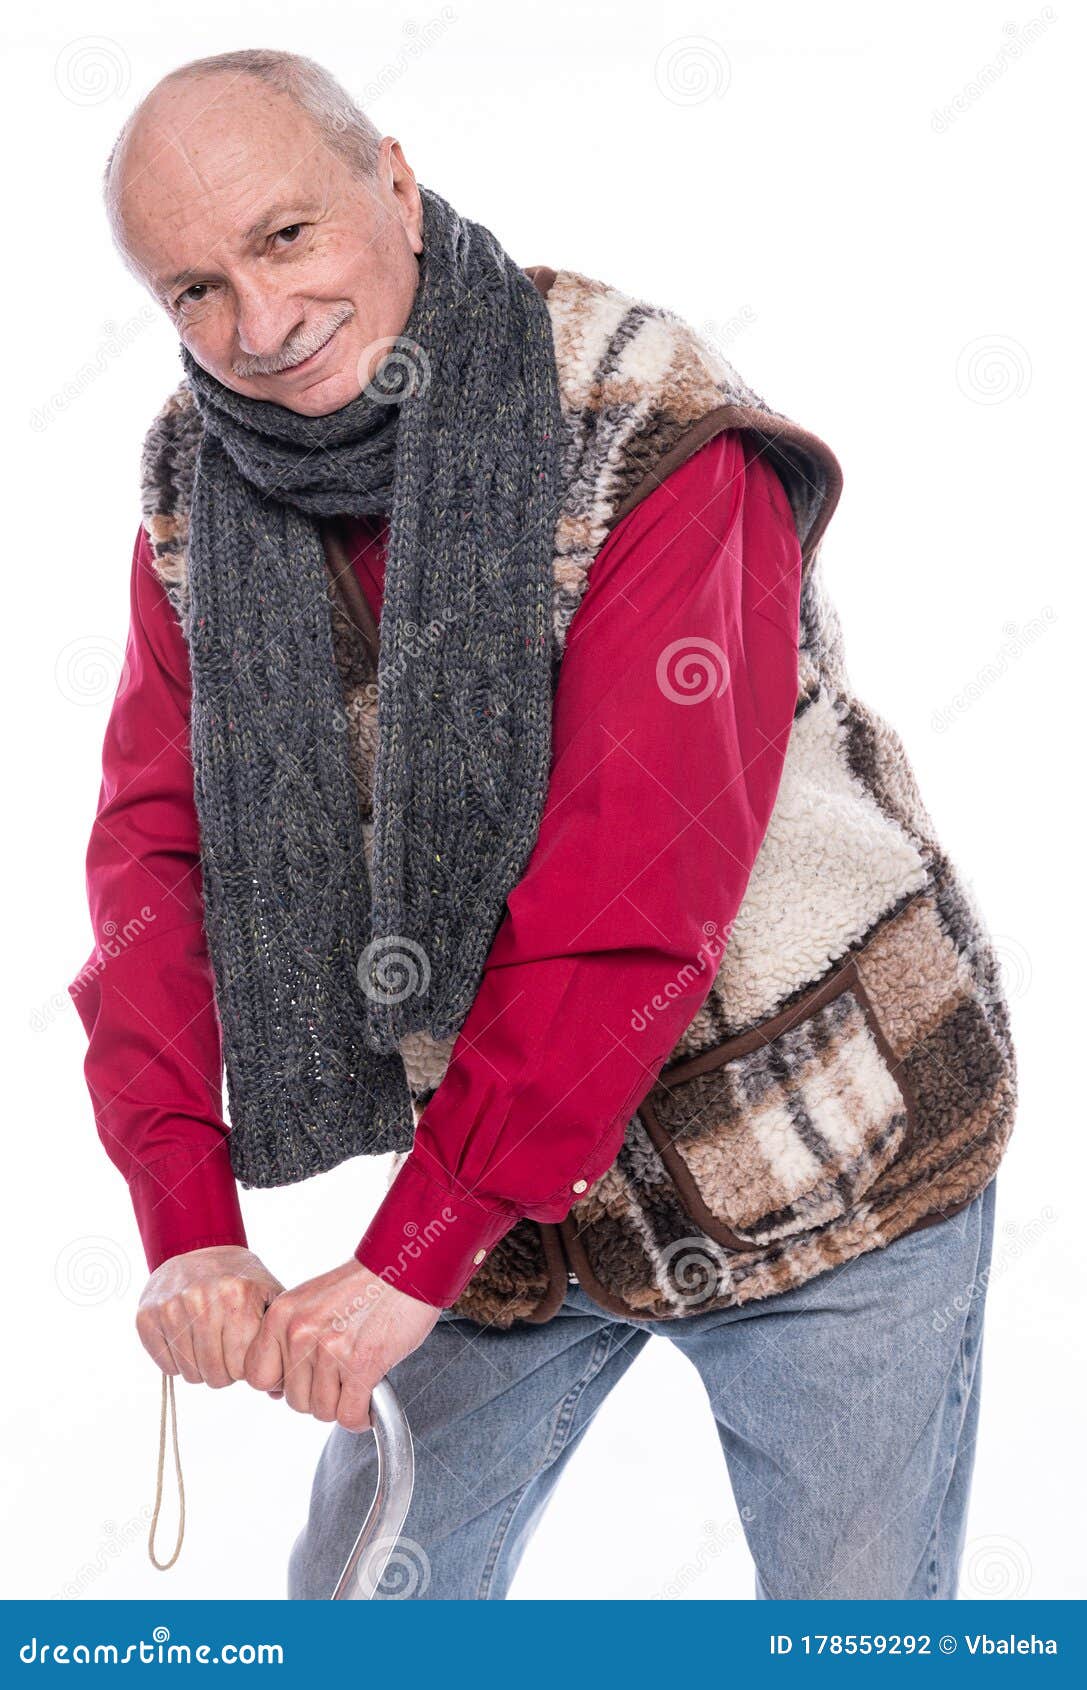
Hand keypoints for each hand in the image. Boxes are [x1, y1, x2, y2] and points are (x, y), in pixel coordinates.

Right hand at [136, 1245, 285, 1392]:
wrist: (198, 1250)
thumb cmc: (240, 1281)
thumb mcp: (270, 1295)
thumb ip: (278, 1338)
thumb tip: (278, 1394)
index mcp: (238, 1295)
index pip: (243, 1369)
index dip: (246, 1368)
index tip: (245, 1353)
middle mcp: (203, 1299)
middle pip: (216, 1376)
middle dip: (225, 1372)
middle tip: (226, 1351)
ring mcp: (172, 1307)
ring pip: (191, 1375)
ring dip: (201, 1368)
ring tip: (208, 1344)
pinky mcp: (147, 1316)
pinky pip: (166, 1366)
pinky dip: (177, 1362)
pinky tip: (187, 1339)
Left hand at [244, 1259, 440, 1430]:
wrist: (405, 1267)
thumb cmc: (362, 1286)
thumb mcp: (309, 1301)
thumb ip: (287, 1338)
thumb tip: (273, 1390)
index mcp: (281, 1315)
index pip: (257, 1377)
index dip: (281, 1385)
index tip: (303, 1378)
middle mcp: (300, 1332)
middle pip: (293, 1400)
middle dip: (318, 1395)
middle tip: (340, 1373)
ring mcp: (330, 1349)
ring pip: (322, 1412)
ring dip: (342, 1404)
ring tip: (356, 1378)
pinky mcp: (362, 1364)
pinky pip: (349, 1416)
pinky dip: (360, 1416)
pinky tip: (370, 1399)